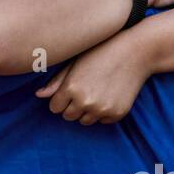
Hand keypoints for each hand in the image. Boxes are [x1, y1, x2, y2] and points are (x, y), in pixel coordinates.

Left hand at [34, 32, 153, 125]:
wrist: (135, 52)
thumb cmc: (101, 52)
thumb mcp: (75, 63)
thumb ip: (56, 81)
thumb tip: (38, 95)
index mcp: (71, 88)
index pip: (54, 107)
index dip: (60, 99)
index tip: (68, 89)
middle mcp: (85, 102)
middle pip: (68, 116)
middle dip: (71, 106)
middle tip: (83, 89)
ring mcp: (102, 110)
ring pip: (85, 121)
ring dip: (86, 110)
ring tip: (96, 91)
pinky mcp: (117, 114)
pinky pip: (102, 121)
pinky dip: (103, 112)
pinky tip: (109, 94)